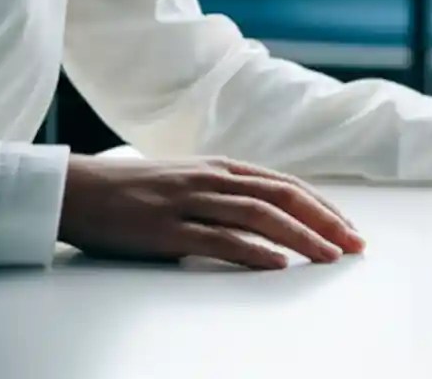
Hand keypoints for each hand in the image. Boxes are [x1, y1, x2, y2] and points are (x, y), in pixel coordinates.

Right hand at [59, 155, 364, 269]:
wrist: (76, 189)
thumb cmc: (134, 190)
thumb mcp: (189, 181)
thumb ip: (227, 193)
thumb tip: (270, 216)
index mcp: (221, 167)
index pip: (287, 185)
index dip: (324, 206)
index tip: (351, 229)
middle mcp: (212, 179)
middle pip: (284, 197)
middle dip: (326, 221)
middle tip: (356, 245)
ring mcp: (190, 202)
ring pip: (260, 216)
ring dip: (301, 236)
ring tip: (329, 256)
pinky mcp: (166, 229)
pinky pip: (218, 239)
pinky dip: (253, 251)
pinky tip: (278, 263)